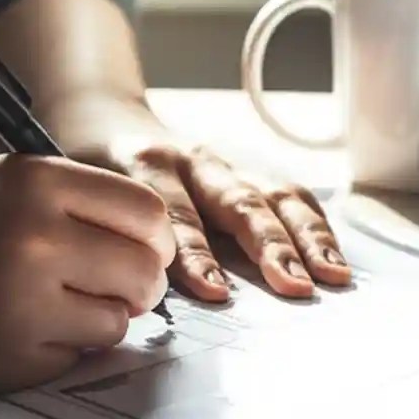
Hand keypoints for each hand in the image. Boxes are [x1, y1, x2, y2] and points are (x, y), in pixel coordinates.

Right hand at [0, 154, 174, 392]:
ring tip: (50, 303)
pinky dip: (57, 349)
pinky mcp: (8, 359)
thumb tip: (145, 235)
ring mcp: (23, 306)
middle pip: (145, 273)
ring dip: (97, 318)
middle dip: (138, 284)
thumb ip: (67, 198)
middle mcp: (35, 240)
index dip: (152, 237)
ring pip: (117, 322)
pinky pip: (74, 358)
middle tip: (110, 285)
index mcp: (34, 183)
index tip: (144, 248)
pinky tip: (13, 328)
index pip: (145, 212)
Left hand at [41, 93, 350, 301]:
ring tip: (330, 275)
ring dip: (306, 239)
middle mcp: (194, 161)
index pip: (177, 213)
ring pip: (274, 196)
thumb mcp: (84, 198)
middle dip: (269, 245)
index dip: (196, 254)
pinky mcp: (247, 173)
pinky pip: (289, 197)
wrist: (103, 118)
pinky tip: (334, 260)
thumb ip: (107, 238)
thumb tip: (131, 300)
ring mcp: (226, 165)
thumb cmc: (92, 170)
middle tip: (291, 284)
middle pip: (238, 201)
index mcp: (146, 164)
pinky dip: (316, 229)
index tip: (214, 291)